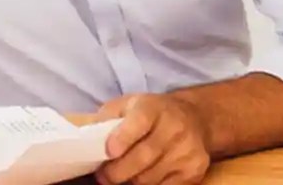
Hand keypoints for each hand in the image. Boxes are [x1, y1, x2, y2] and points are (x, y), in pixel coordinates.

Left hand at [94, 93, 210, 184]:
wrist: (193, 118)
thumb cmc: (150, 113)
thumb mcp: (127, 105)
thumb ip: (107, 118)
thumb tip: (87, 139)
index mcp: (153, 107)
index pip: (140, 121)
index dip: (123, 138)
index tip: (108, 151)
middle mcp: (174, 127)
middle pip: (143, 157)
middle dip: (117, 172)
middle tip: (103, 176)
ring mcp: (187, 150)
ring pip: (150, 178)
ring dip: (130, 181)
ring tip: (121, 176)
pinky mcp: (194, 170)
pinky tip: (140, 178)